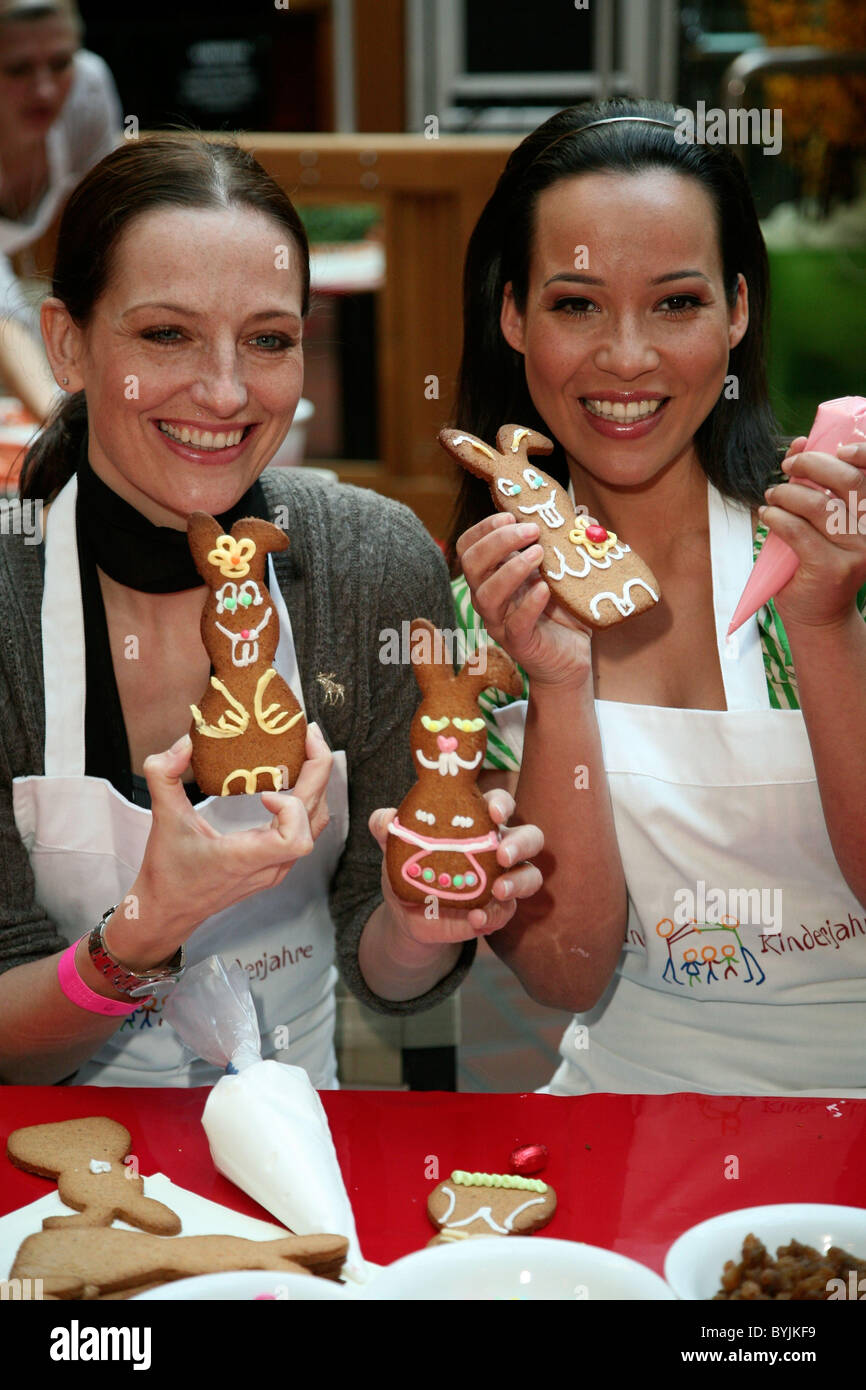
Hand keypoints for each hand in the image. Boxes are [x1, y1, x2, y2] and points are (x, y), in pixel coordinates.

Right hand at [110, 724, 331, 964]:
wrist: (169, 910)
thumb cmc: (167, 872)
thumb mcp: (161, 820)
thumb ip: (162, 776)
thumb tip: (185, 743)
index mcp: (245, 858)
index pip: (295, 840)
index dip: (291, 810)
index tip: (265, 792)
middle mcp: (270, 866)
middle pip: (314, 820)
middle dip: (318, 772)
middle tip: (309, 735)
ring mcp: (277, 867)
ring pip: (316, 825)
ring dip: (316, 786)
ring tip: (305, 751)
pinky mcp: (276, 865)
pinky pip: (306, 831)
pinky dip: (306, 801)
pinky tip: (292, 779)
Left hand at [368, 788, 542, 946]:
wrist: (405, 911)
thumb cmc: (409, 864)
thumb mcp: (395, 846)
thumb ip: (388, 828)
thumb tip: (384, 819)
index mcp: (478, 822)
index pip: (500, 805)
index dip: (502, 803)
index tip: (494, 811)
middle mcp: (497, 849)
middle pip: (531, 837)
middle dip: (522, 843)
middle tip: (503, 854)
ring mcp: (502, 881)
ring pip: (530, 875)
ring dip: (519, 882)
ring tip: (498, 890)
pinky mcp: (496, 911)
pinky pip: (505, 913)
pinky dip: (494, 916)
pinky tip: (476, 919)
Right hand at [457, 513, 591, 688]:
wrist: (572, 657)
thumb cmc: (563, 611)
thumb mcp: (562, 572)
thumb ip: (565, 547)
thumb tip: (586, 520)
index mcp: (493, 576)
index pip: (468, 547)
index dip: (484, 528)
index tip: (511, 515)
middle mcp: (489, 597)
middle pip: (471, 564)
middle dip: (498, 541)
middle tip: (531, 530)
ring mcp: (500, 621)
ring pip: (486, 594)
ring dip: (512, 569)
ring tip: (539, 554)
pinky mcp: (518, 642)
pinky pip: (515, 623)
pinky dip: (529, 604)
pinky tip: (545, 589)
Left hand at [761, 436, 865, 629]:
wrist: (819, 615)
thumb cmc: (819, 561)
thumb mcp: (822, 519)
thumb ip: (817, 482)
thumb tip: (799, 442)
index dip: (862, 453)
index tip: (836, 449)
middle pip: (847, 481)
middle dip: (812, 466)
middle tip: (787, 468)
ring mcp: (855, 550)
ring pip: (817, 505)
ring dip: (786, 495)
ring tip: (772, 497)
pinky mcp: (831, 567)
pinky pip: (798, 531)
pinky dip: (776, 518)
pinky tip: (767, 516)